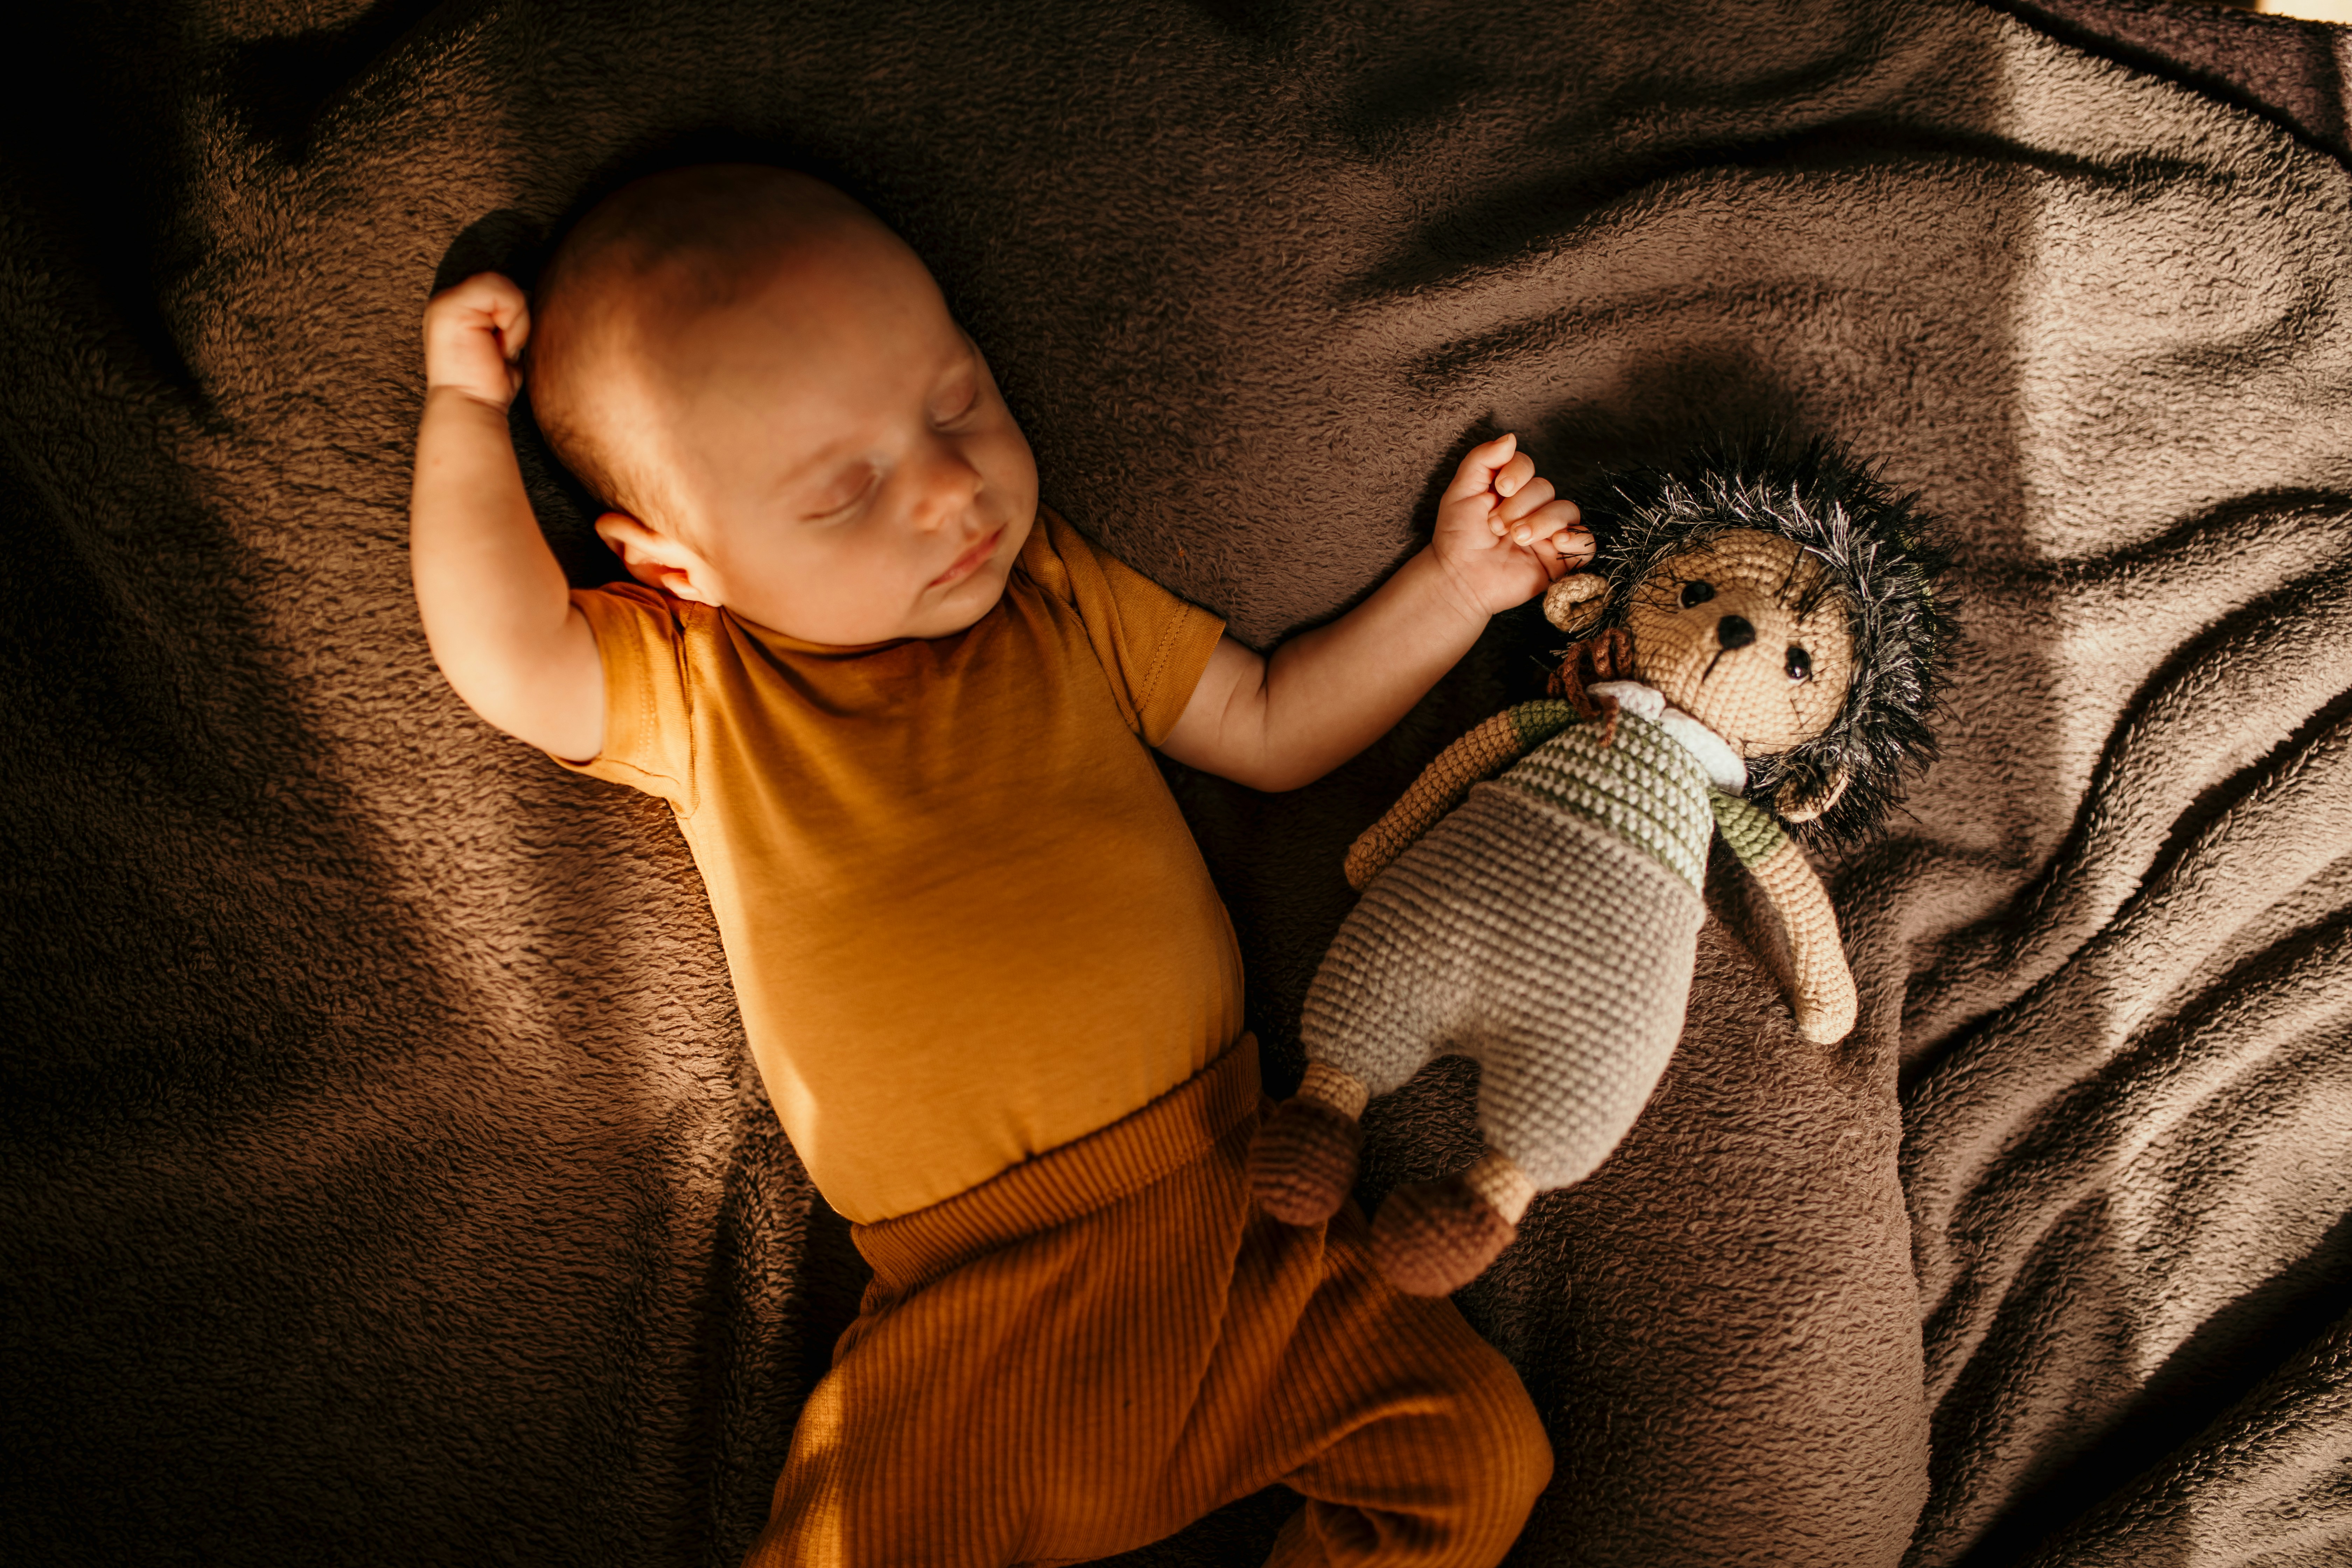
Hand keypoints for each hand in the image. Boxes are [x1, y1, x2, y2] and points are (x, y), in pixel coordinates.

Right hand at [422, 272, 530, 410]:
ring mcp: (447, 300)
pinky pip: (500, 291)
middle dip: (517, 318)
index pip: (504, 288)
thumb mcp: (509, 342)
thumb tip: (534, 296)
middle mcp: (451, 300)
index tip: (505, 349)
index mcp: (463, 308)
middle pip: (505, 284)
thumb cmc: (493, 383)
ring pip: (503, 285)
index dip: (517, 316)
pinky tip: (499, 346)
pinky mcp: (449, 305)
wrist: (472, 406)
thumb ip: (512, 314)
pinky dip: (512, 320)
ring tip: (500, 349)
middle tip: (504, 351)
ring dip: (515, 322)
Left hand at [1431, 433, 1592, 618]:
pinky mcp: (1560, 559)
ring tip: (1517, 537)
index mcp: (1510, 490)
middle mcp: (1532, 508)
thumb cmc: (1457, 538)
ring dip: (1542, 521)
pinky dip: (1577, 538)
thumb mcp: (1461, 491)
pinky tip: (1556, 542)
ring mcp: (1548, 533)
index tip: (1500, 490)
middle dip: (1520, 505)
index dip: (1517, 473)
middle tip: (1496, 526)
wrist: (1459, 579)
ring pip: (1567, 511)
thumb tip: (1511, 438)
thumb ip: (1482, 459)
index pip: (1527, 466)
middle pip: (1546, 488)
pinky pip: (1587, 542)